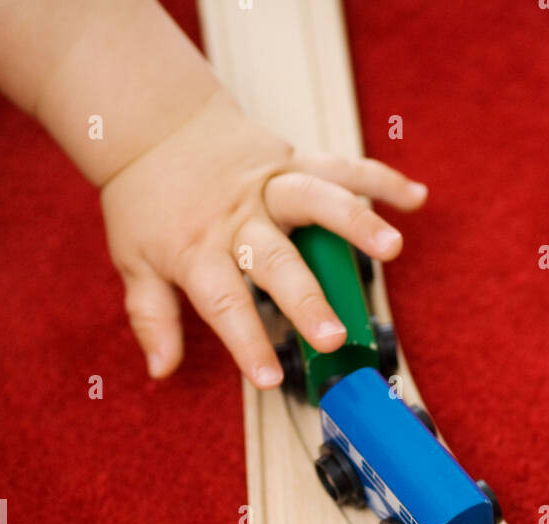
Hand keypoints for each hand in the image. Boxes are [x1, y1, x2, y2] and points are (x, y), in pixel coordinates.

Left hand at [100, 90, 426, 386]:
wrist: (152, 120)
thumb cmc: (147, 201)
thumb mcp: (134, 261)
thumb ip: (152, 316)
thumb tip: (161, 369)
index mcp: (198, 248)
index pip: (224, 303)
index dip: (246, 343)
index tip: (268, 380)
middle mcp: (238, 216)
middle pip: (277, 261)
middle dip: (307, 300)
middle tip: (334, 337)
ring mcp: (269, 184)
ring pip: (316, 200)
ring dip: (356, 222)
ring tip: (392, 247)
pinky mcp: (292, 158)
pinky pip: (340, 166)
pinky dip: (379, 178)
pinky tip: (414, 198)